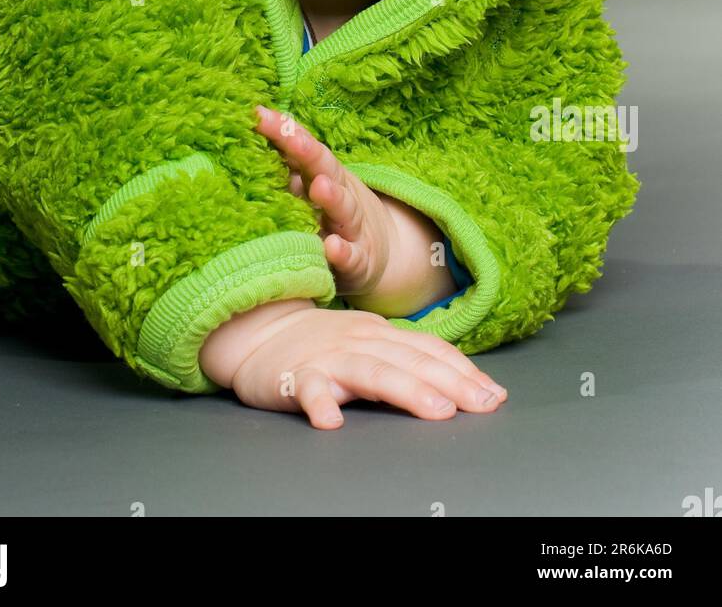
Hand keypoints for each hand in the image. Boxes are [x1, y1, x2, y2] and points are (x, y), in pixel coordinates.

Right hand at [229, 303, 507, 430]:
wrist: (259, 331)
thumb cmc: (322, 345)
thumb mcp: (368, 343)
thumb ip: (406, 360)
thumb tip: (458, 386)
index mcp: (380, 334)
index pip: (429, 349)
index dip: (464, 371)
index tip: (494, 395)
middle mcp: (359, 341)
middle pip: (410, 360)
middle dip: (450, 382)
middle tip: (481, 405)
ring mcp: (327, 357)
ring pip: (371, 372)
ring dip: (406, 390)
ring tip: (436, 411)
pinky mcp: (293, 376)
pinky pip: (309, 389)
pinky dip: (320, 403)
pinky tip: (332, 422)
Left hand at [254, 105, 395, 296]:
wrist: (379, 254)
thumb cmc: (331, 217)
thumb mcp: (311, 189)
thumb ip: (285, 170)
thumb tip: (243, 142)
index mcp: (325, 175)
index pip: (304, 148)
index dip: (284, 132)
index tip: (258, 115)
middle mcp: (341, 195)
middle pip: (326, 169)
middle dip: (309, 153)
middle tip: (292, 139)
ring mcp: (353, 227)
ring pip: (344, 209)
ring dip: (333, 197)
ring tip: (320, 187)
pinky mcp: (361, 261)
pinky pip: (352, 257)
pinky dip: (343, 253)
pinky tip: (332, 248)